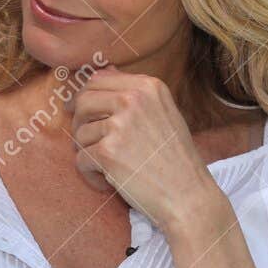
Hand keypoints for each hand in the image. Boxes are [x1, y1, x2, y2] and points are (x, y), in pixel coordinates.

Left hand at [70, 68, 227, 237]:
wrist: (188, 196)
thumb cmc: (176, 160)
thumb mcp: (163, 114)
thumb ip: (135, 94)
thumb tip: (104, 71)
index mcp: (148, 86)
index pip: (98, 79)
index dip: (83, 97)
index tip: (78, 113)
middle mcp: (133, 99)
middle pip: (83, 101)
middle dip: (80, 123)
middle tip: (91, 145)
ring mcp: (119, 125)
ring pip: (79, 133)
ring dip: (89, 154)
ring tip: (111, 168)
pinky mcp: (108, 152)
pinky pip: (80, 160)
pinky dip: (91, 176)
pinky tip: (109, 183)